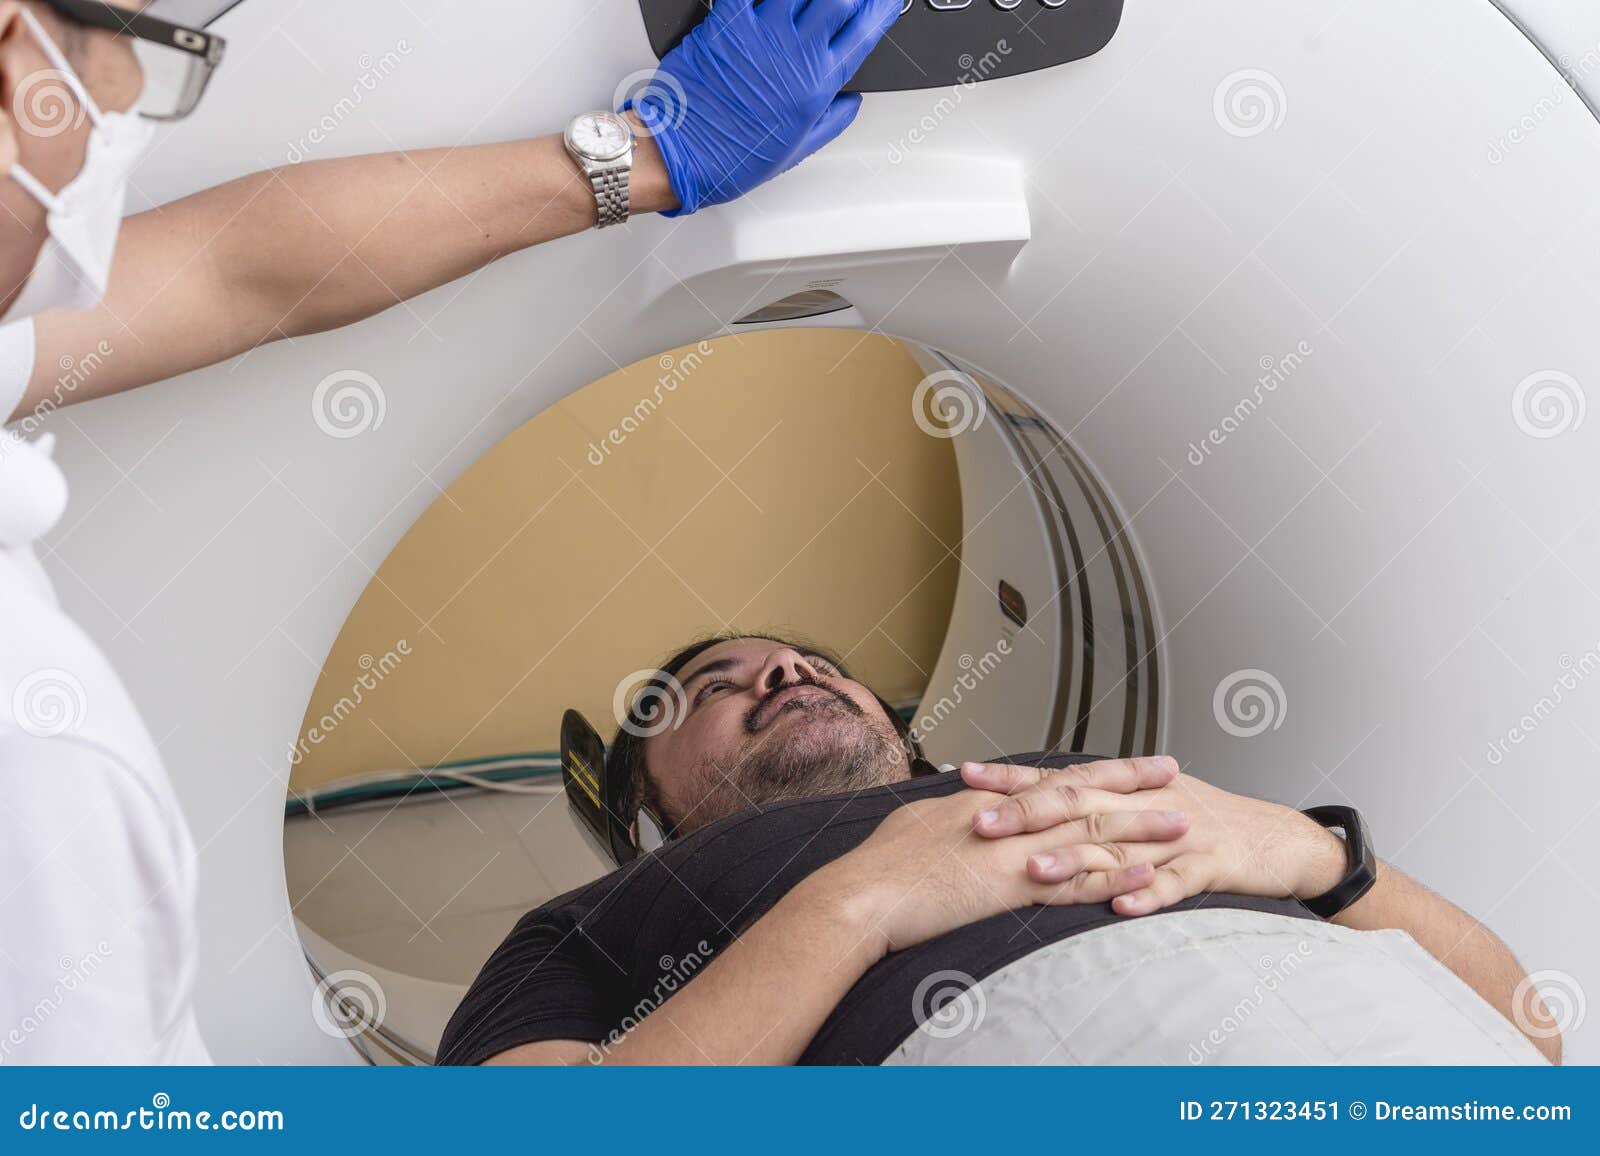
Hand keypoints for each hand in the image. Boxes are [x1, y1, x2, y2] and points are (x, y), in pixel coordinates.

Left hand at [629, 0, 900, 215]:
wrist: (680, 153)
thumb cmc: (730, 156)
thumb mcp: (795, 149)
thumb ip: (831, 120)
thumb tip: (851, 103)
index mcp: (815, 85)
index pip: (863, 33)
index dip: (881, 10)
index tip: (888, 2)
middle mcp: (793, 53)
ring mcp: (760, 33)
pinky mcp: (726, 22)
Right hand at [809, 757, 1188, 956]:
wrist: (862, 895)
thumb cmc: (879, 869)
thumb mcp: (919, 828)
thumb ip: (951, 818)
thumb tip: (964, 810)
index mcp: (987, 804)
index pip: (1052, 779)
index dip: (1094, 770)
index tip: (1130, 764)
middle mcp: (1007, 820)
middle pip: (1082, 795)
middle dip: (1132, 785)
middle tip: (1175, 775)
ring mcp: (1013, 851)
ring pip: (1090, 832)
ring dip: (1141, 829)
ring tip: (1184, 824)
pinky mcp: (1012, 887)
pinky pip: (1075, 881)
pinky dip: (1114, 876)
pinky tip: (1148, 875)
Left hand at [963, 758, 1347, 917]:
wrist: (1278, 839)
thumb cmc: (1206, 821)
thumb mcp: (1145, 803)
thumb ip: (1092, 805)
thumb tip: (1029, 802)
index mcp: (1125, 787)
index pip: (1059, 777)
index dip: (1012, 776)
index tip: (964, 775)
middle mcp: (1145, 804)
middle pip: (1079, 805)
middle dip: (1027, 814)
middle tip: (980, 825)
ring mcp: (1177, 836)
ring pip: (1118, 848)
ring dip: (1075, 861)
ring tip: (1031, 873)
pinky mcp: (1210, 868)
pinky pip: (1176, 885)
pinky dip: (1149, 896)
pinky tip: (1120, 909)